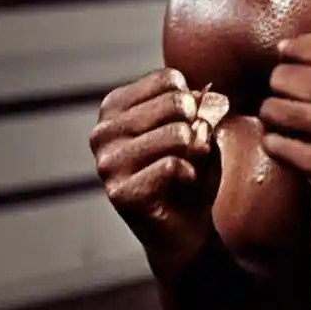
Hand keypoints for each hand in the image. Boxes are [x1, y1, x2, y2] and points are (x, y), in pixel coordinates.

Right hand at [90, 69, 216, 270]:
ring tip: (188, 170)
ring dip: (197, 154)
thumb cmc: (191, 173)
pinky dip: (192, 176)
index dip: (196, 105)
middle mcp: (102, 132)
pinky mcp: (120, 192)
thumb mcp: (200, 132)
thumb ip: (202, 108)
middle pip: (176, 103)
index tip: (190, 130)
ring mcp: (107, 163)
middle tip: (193, 154)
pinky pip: (176, 165)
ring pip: (178, 134)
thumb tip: (208, 95)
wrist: (186, 230)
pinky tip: (181, 186)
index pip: (170, 80)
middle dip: (198, 129)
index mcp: (115, 108)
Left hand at [258, 34, 310, 236]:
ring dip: (281, 123)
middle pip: (282, 76)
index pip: (302, 47)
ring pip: (272, 108)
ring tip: (302, 134)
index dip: (299, 69)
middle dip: (288, 96)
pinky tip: (301, 154)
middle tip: (309, 116)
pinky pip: (274, 143)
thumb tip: (283, 48)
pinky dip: (281, 149)